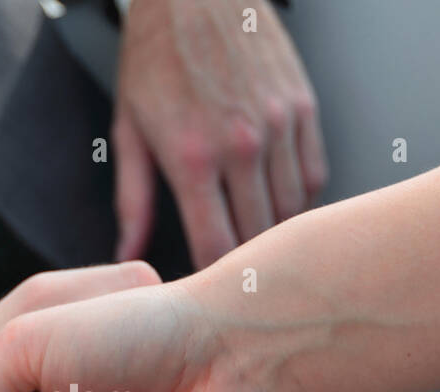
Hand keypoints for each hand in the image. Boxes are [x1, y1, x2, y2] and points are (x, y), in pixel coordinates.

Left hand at [113, 0, 326, 268]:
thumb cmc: (156, 52)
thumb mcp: (128, 127)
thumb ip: (131, 200)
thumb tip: (126, 251)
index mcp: (193, 157)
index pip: (215, 250)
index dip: (211, 281)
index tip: (205, 292)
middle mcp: (242, 145)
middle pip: (259, 239)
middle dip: (245, 265)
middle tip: (233, 278)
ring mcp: (280, 125)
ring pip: (292, 212)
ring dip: (275, 235)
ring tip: (257, 242)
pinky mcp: (304, 107)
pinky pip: (314, 174)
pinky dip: (300, 198)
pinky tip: (278, 203)